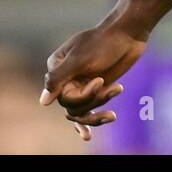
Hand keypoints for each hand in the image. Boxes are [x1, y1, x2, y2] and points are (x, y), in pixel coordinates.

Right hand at [40, 22, 146, 138]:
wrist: (128, 35)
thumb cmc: (104, 43)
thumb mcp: (80, 59)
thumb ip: (59, 78)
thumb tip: (43, 102)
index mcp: (56, 66)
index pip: (59, 96)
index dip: (81, 95)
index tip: (99, 81)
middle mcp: (66, 77)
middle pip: (70, 106)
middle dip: (92, 100)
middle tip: (106, 86)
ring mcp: (81, 83)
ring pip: (80, 111)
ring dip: (97, 110)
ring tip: (112, 108)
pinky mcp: (96, 88)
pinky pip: (89, 110)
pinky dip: (93, 120)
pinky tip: (89, 136)